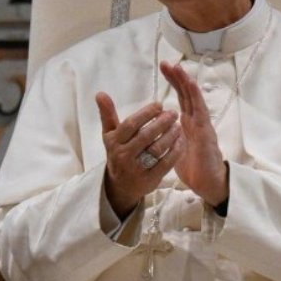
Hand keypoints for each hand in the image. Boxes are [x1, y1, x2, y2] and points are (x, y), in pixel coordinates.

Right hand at [95, 92, 182, 216]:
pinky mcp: (149, 179)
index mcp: (113, 142)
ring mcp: (136, 169)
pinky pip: (166, 163)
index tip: (159, 105)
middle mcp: (123, 156)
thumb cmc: (117, 153)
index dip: (146, 114)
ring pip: (157, 149)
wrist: (119, 186)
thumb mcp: (109, 135)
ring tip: (178, 125)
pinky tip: (181, 141)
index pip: (130, 125)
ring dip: (170, 135)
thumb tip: (100, 93)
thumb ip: (107, 114)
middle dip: (161, 123)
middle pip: (145, 136)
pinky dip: (175, 151)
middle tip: (173, 113)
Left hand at [159, 61, 228, 206]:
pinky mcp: (205, 131)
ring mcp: (202, 124)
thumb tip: (157, 129)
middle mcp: (195, 120)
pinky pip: (200, 110)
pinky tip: (191, 84)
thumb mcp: (174, 148)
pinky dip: (196, 96)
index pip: (180, 98)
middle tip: (167, 62)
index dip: (173, 83)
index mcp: (187, 123)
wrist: (207, 183)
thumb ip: (169, 136)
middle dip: (178, 77)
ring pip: (194, 98)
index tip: (164, 68)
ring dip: (186, 82)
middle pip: (186, 94)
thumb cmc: (193, 167)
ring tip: (179, 67)